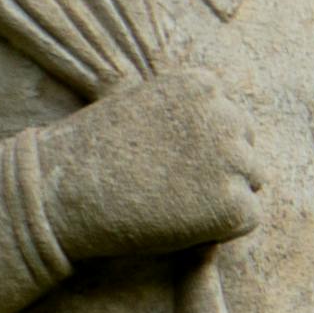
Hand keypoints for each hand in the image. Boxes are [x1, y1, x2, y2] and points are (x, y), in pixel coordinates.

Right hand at [34, 71, 264, 264]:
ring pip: (251, 181)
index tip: (168, 161)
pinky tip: (181, 225)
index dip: (202, 146)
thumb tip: (212, 130)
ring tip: (173, 205)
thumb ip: (179, 110)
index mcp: (202, 84)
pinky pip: (248, 217)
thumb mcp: (137, 107)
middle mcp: (226, 115)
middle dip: (219, 168)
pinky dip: (222, 227)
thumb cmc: (91, 153)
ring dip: (222, 196)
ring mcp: (233, 159)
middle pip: (245, 147)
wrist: (63, 191)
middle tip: (172, 189)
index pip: (228, 117)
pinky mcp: (234, 204)